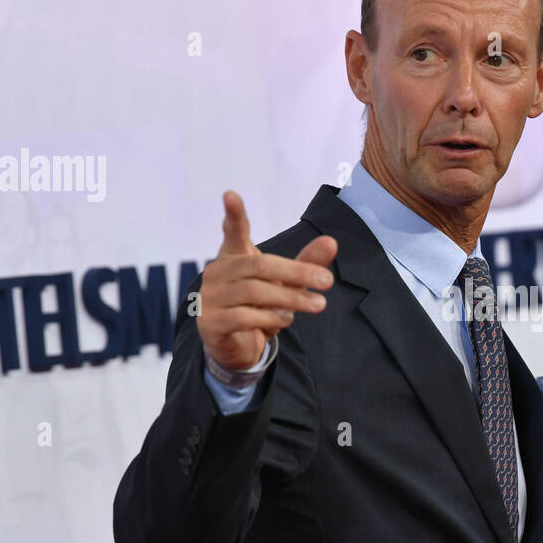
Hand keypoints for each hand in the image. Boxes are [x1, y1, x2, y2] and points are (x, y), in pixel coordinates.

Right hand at [195, 190, 337, 370]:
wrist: (236, 347)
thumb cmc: (260, 306)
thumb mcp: (286, 284)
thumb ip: (306, 263)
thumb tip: (332, 242)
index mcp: (233, 256)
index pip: (233, 232)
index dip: (233, 215)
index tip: (230, 194)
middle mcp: (217, 272)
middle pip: (260, 265)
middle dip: (297, 273)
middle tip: (328, 282)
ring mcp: (210, 297)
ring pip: (255, 291)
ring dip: (291, 299)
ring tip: (316, 305)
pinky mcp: (211, 323)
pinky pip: (244, 317)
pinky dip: (270, 318)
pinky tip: (285, 320)